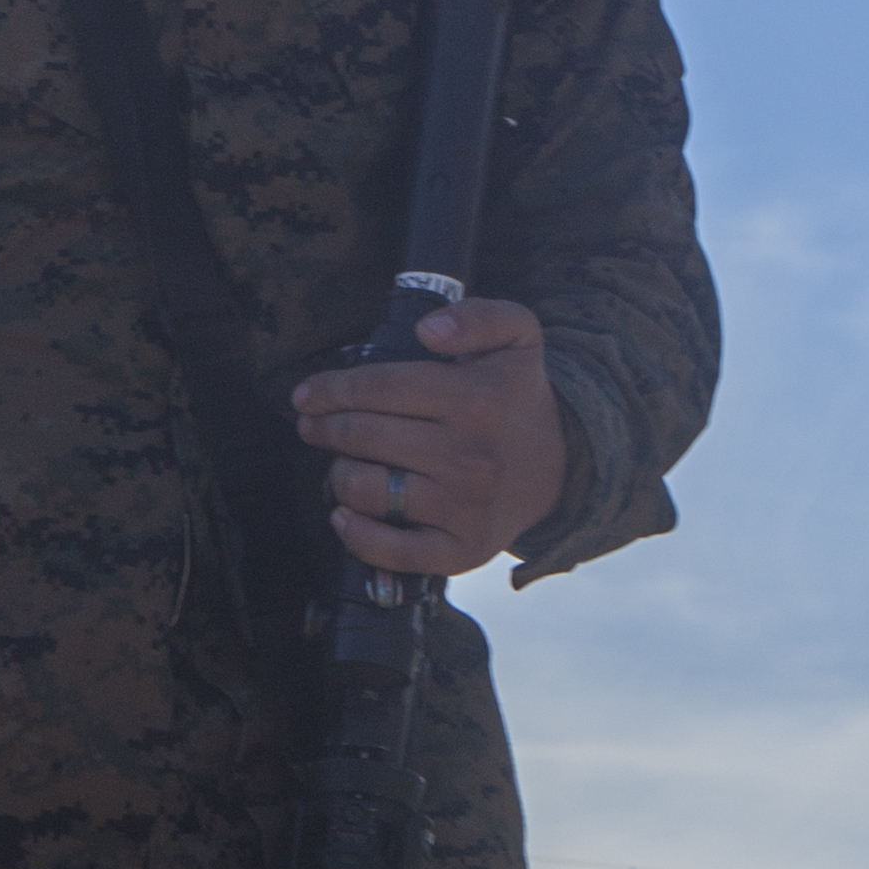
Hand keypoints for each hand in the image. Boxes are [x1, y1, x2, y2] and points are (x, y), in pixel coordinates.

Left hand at [293, 295, 568, 576]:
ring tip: (342, 464)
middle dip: (326, 429)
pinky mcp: (461, 551)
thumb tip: (427, 330)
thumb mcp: (517, 337)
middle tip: (314, 427)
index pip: (378, 389)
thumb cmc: (519, 400)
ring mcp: (464, 508)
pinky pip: (391, 552)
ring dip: (339, 476)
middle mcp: (469, 456)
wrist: (561, 470)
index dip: (331, 390)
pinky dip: (357, 535)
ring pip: (367, 491)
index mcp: (477, 399)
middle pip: (364, 437)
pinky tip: (343, 516)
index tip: (306, 396)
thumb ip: (477, 316)